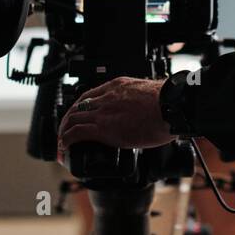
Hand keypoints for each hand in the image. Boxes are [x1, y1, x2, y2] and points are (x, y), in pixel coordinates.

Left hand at [57, 77, 171, 159]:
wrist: (171, 106)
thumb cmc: (168, 103)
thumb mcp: (148, 96)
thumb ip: (140, 104)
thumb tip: (145, 117)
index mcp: (116, 86)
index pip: (89, 96)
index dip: (80, 109)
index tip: (78, 118)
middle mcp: (106, 96)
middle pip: (77, 107)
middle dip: (67, 121)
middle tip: (65, 133)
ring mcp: (104, 112)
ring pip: (72, 119)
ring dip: (63, 133)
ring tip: (63, 144)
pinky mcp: (104, 127)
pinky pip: (77, 133)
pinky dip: (67, 140)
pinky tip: (65, 147)